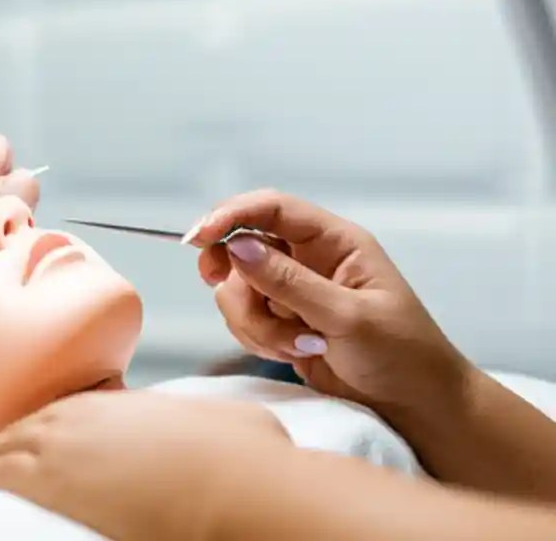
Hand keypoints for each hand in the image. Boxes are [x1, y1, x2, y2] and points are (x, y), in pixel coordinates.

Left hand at [0, 391, 290, 540]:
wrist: (237, 485)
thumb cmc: (239, 455)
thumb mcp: (208, 419)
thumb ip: (179, 419)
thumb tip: (190, 425)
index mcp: (104, 405)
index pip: (47, 417)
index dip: (30, 437)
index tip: (21, 449)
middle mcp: (72, 425)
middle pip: (15, 436)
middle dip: (0, 452)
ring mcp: (57, 458)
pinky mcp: (50, 493)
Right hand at [187, 189, 471, 419]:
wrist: (415, 406)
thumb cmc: (403, 355)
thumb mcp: (348, 317)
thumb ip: (290, 283)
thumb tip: (238, 247)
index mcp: (335, 242)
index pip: (273, 209)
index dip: (232, 215)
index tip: (200, 237)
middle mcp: (310, 259)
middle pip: (243, 246)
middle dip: (232, 274)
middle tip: (216, 283)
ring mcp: (293, 291)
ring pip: (237, 289)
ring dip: (254, 321)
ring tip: (299, 345)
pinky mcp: (282, 322)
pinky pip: (243, 319)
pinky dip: (257, 338)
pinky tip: (295, 352)